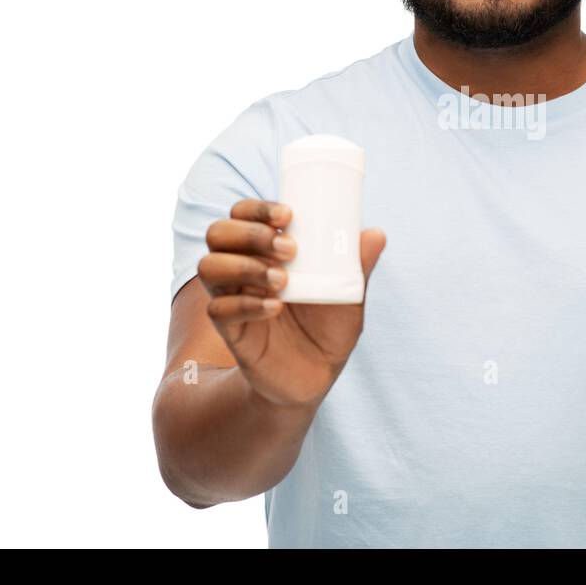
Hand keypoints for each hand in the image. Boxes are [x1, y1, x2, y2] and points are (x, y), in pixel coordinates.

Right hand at [197, 199, 385, 409]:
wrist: (317, 376)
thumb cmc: (329, 326)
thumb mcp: (349, 295)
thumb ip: (358, 266)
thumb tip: (376, 234)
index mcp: (264, 250)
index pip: (242, 214)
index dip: (257, 208)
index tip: (288, 215)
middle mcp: (241, 268)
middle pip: (218, 233)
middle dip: (251, 233)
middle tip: (290, 249)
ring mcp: (232, 298)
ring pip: (208, 267)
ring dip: (245, 266)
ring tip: (282, 280)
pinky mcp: (230, 331)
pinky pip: (219, 310)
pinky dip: (246, 304)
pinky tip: (275, 307)